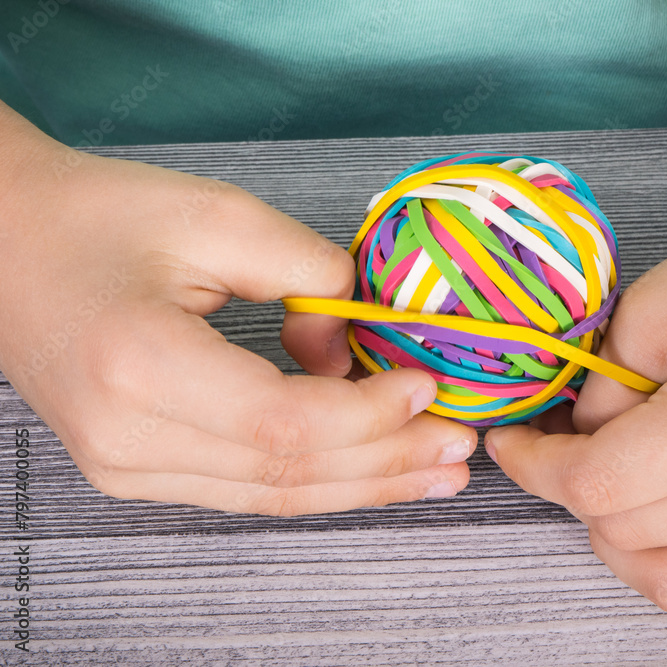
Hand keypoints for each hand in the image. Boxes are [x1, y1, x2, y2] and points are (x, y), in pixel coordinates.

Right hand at [0, 108, 474, 513]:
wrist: (7, 244)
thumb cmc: (101, 217)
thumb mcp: (216, 215)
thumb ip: (307, 272)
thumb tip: (358, 340)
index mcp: (140, 367)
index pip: (285, 422)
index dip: (370, 415)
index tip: (429, 386)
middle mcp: (128, 438)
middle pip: (288, 472)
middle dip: (388, 461)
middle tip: (460, 448)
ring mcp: (126, 466)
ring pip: (273, 494)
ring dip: (365, 484)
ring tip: (437, 475)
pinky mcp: (136, 468)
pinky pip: (246, 487)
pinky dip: (318, 479)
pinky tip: (372, 470)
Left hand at [486, 157, 666, 616]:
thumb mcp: (652, 310)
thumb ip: (596, 395)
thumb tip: (571, 449)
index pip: (592, 486)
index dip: (532, 467)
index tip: (513, 445)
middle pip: (625, 536)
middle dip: (577, 492)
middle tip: (572, 446)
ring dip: (627, 541)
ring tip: (625, 484)